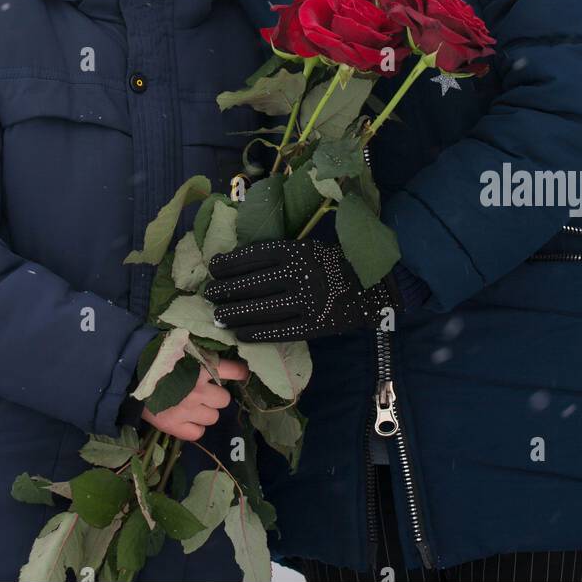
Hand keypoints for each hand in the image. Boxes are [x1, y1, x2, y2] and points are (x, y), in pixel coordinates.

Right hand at [142, 358, 249, 440]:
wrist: (129, 373)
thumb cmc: (156, 357)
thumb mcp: (182, 348)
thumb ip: (201, 354)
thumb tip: (218, 357)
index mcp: (201, 367)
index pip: (233, 372)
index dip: (241, 373)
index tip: (243, 375)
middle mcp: (198, 390)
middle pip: (224, 400)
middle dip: (216, 396)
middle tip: (203, 392)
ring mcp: (187, 410)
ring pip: (212, 418)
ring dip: (205, 412)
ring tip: (192, 406)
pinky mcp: (174, 426)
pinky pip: (198, 433)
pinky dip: (195, 428)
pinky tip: (186, 419)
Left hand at [203, 238, 392, 341]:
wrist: (371, 287)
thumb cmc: (333, 264)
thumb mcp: (309, 248)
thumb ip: (280, 254)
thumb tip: (238, 262)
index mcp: (298, 251)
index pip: (254, 256)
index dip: (230, 263)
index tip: (213, 267)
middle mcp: (301, 275)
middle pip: (253, 284)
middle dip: (226, 290)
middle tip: (209, 294)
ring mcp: (307, 302)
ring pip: (261, 309)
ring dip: (235, 313)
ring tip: (217, 316)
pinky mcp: (314, 325)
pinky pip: (278, 330)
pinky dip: (255, 332)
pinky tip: (239, 333)